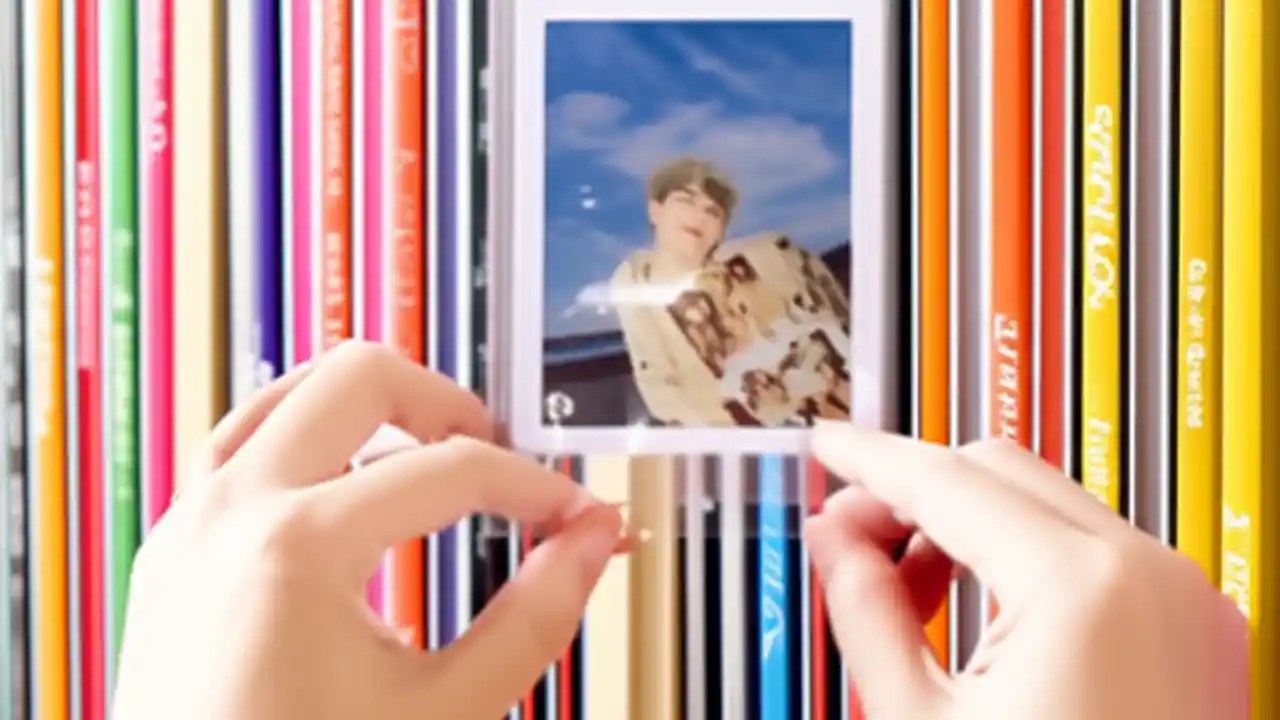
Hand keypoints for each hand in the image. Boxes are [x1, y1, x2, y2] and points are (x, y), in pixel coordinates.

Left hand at [111, 342, 624, 718]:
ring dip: (373, 409)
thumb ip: (533, 620)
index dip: (535, 487)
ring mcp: (191, 522)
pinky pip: (244, 445)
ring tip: (430, 457)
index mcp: (297, 547)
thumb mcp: (443, 714)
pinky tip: (352, 487)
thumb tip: (589, 543)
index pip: (454, 469)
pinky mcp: (176, 546)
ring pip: (289, 391)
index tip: (573, 515)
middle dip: (448, 406)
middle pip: (360, 375)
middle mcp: (232, 511)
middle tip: (496, 457)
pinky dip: (311, 442)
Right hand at [804, 424, 1249, 719]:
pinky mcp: (1198, 633)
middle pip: (1000, 469)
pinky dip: (1023, 562)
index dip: (868, 460)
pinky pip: (1092, 555)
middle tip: (849, 538)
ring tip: (908, 595)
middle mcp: (1150, 574)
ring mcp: (1187, 602)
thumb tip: (833, 538)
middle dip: (914, 492)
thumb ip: (865, 610)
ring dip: (968, 525)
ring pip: (1048, 506)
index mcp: (1081, 585)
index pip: (945, 478)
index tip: (828, 447)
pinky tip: (976, 617)